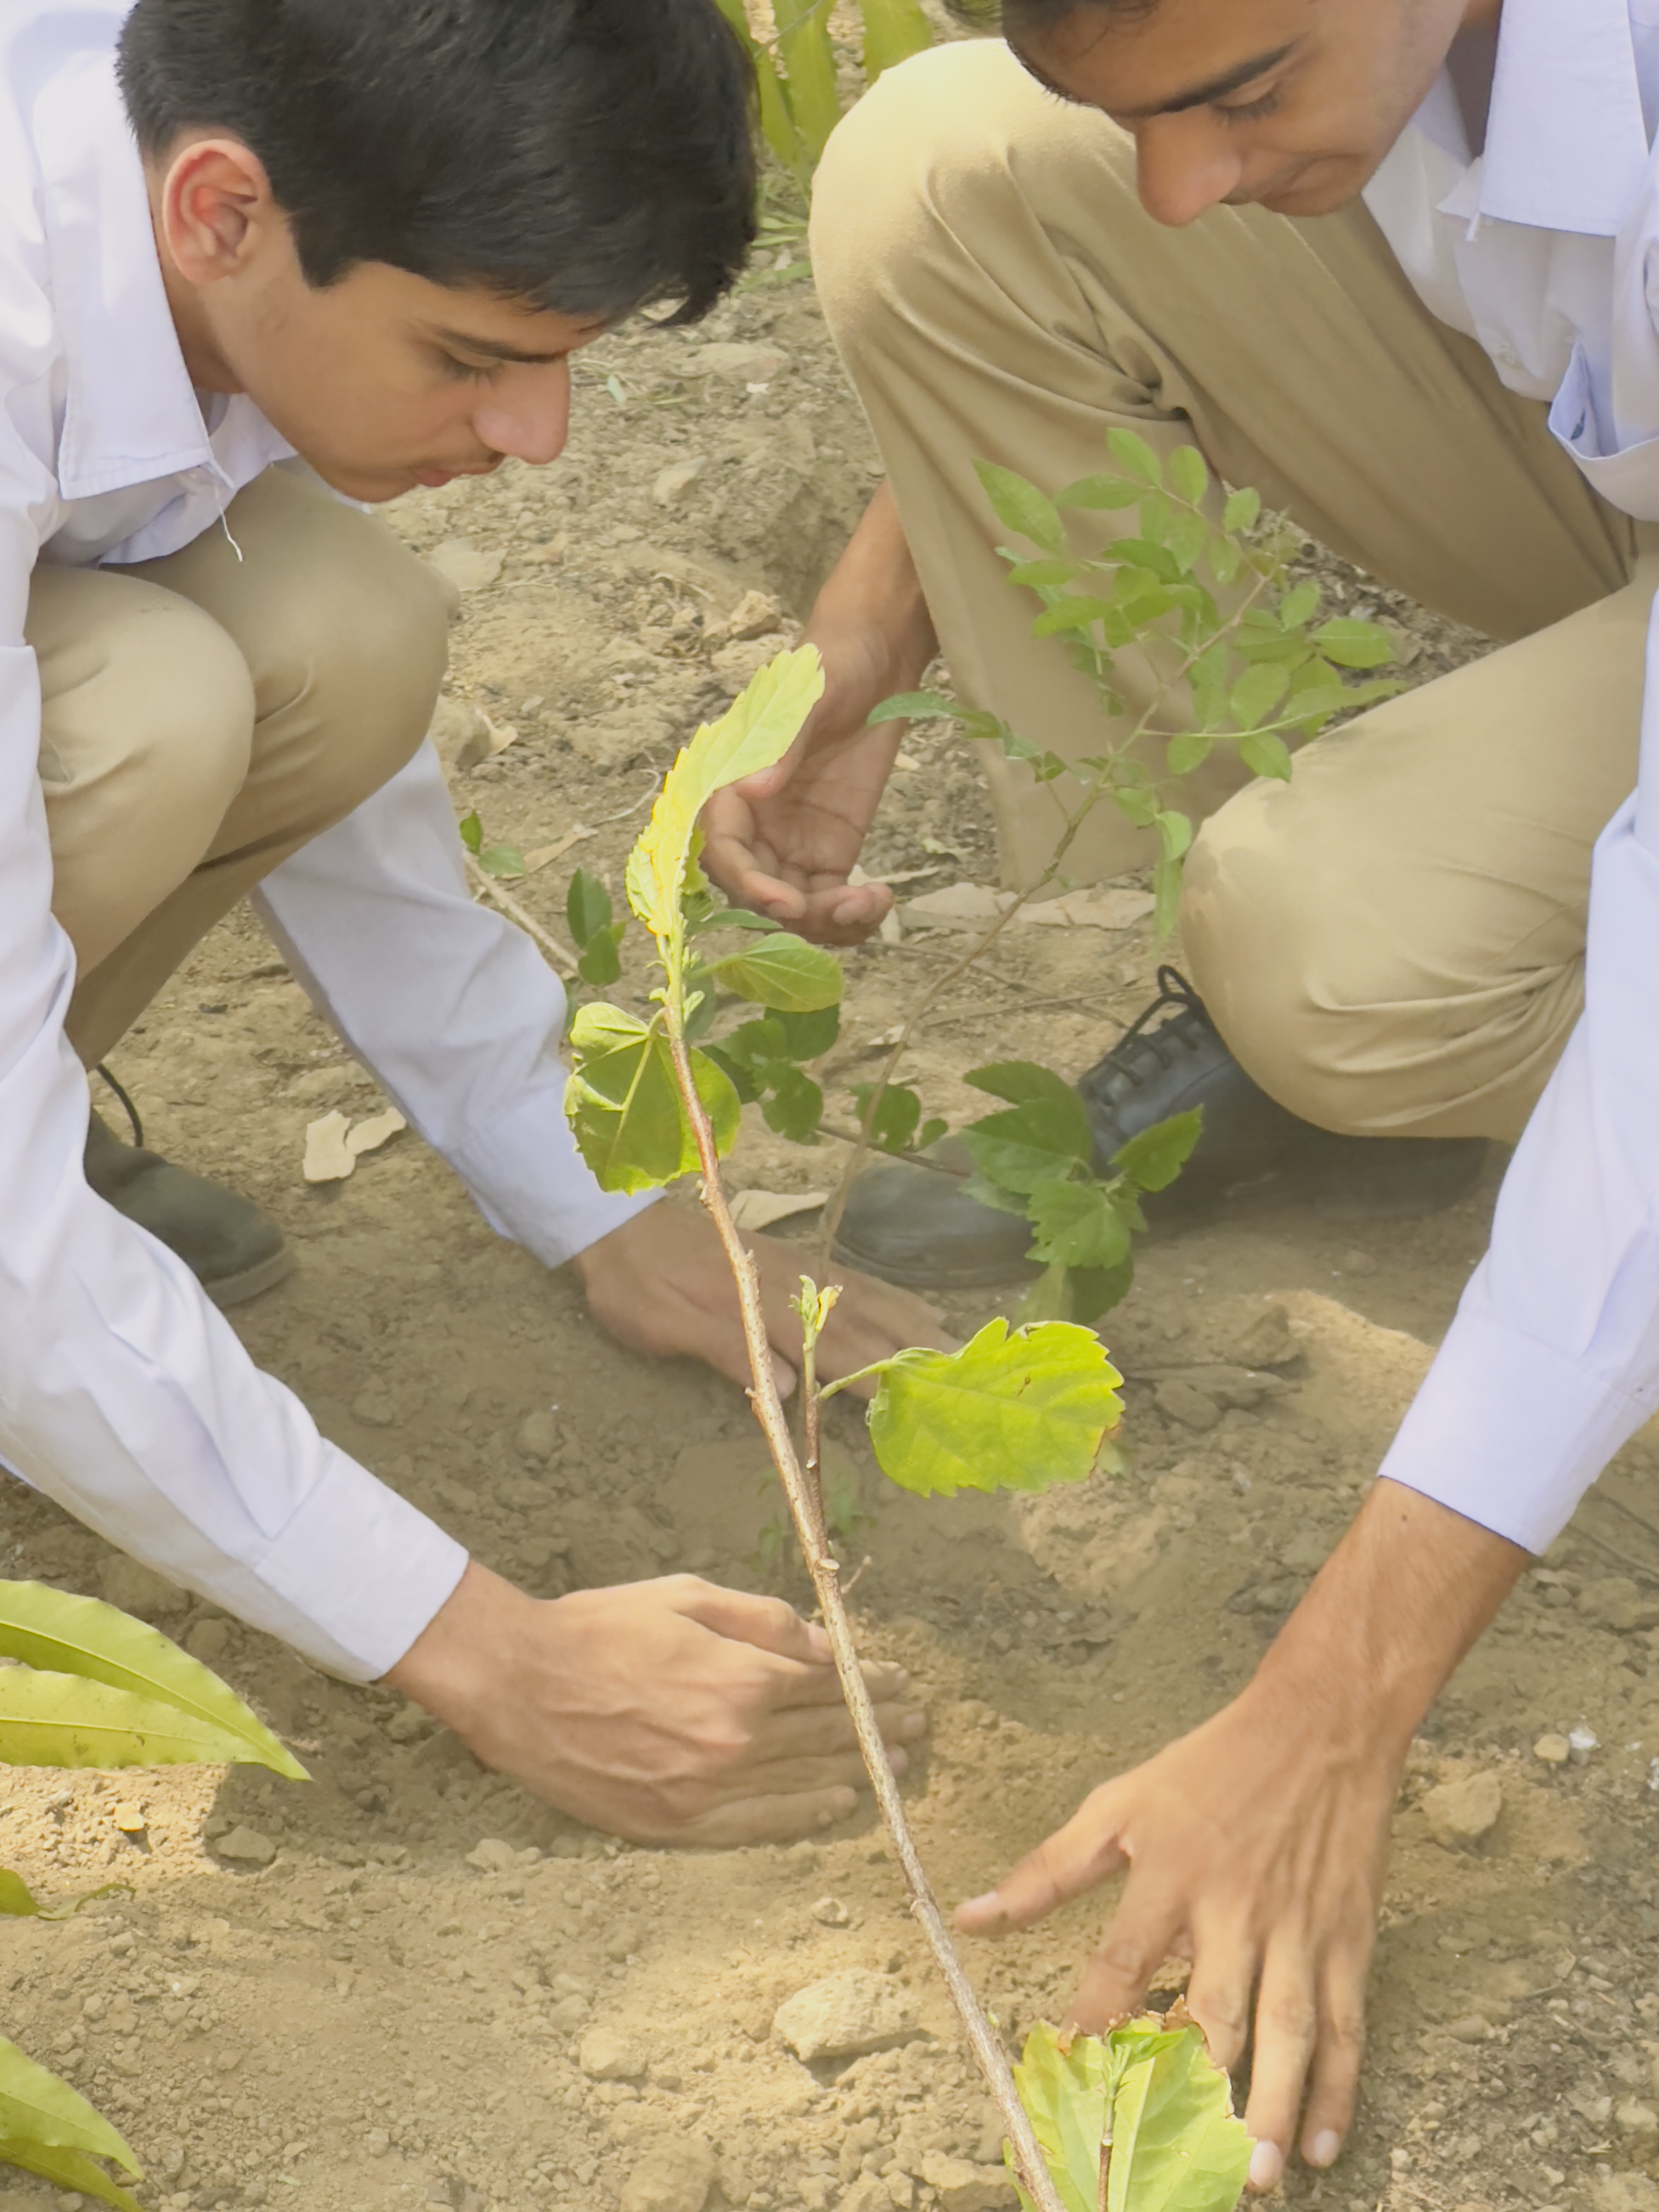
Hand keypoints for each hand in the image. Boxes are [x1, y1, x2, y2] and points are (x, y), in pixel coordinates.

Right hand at [388, 1563, 926, 1843]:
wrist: (518, 1684)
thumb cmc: (600, 1627)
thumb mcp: (687, 1597)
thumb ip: (763, 1621)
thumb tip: (824, 1644)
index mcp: (740, 1676)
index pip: (827, 1684)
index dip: (870, 1682)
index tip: (900, 1680)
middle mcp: (735, 1739)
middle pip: (826, 1735)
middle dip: (878, 1726)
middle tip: (916, 1724)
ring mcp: (707, 1788)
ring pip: (803, 1782)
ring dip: (857, 1771)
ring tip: (897, 1765)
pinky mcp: (676, 1824)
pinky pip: (758, 1825)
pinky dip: (803, 1816)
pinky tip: (836, 1805)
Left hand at [574, 1198, 955, 1398]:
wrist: (616, 1225)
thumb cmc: (637, 1286)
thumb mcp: (664, 1325)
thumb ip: (724, 1349)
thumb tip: (787, 1388)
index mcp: (761, 1305)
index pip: (827, 1347)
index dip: (870, 1376)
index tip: (910, 1401)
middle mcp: (789, 1283)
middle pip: (862, 1320)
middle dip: (910, 1350)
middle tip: (959, 1374)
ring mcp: (794, 1268)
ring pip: (865, 1297)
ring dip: (910, 1322)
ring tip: (953, 1343)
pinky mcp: (789, 1260)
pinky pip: (852, 1280)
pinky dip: (889, 1296)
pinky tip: (908, 1308)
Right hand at [701, 482, 937, 946]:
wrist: (877, 655)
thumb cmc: (833, 664)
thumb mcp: (811, 698)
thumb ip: (784, 748)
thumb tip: (753, 791)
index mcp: (734, 785)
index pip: (724, 850)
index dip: (747, 884)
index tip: (787, 901)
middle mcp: (757, 823)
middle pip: (755, 891)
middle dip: (791, 913)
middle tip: (843, 909)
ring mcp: (792, 843)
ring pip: (792, 908)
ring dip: (825, 924)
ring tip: (871, 906)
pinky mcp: (830, 852)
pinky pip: (828, 902)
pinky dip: (850, 917)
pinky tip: (880, 901)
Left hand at [955, 1483, 1526, 2188]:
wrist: (1320, 1725)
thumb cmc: (1209, 1766)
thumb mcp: (1119, 1801)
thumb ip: (1048, 1869)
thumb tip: (971, 1917)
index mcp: (1170, 1873)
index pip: (1119, 1962)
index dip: (1089, 2024)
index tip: (1062, 2083)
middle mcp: (1234, 1909)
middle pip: (1211, 2012)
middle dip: (1189, 2093)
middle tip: (1166, 2164)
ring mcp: (1297, 1930)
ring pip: (1286, 2033)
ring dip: (1270, 2110)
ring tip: (1250, 2180)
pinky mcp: (1347, 1941)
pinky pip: (1345, 2027)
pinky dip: (1337, 2090)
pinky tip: (1320, 2148)